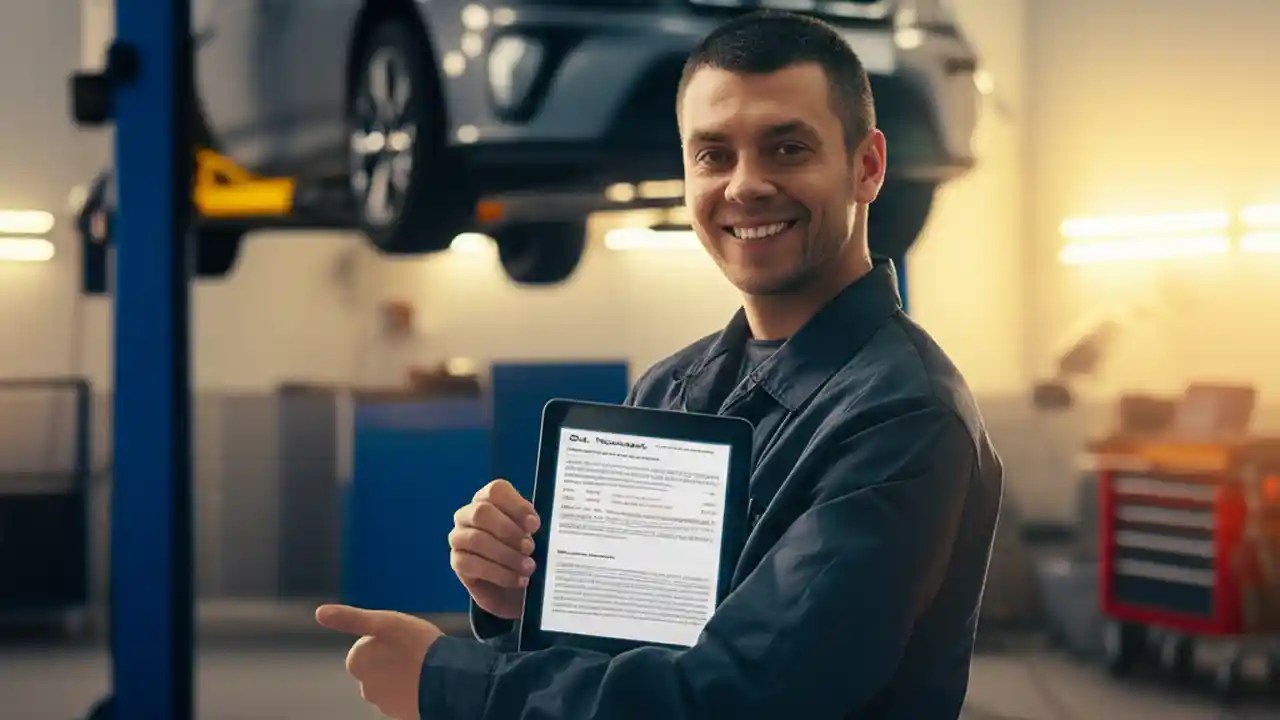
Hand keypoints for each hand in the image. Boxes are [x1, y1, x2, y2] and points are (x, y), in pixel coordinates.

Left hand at [315, 604, 442, 719]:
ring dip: (403, 677)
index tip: (399, 639)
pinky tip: (426, 680)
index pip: (365, 649)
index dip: (383, 641)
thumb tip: (320, 612)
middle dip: (391, 661)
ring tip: (423, 665)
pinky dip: (414, 691)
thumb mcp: (382, 622)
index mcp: (357, 663)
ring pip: (392, 685)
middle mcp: (365, 688)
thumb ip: (350, 618)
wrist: (446, 678)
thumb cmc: (415, 645)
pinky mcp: (402, 715)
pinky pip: (406, 698)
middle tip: (412, 651)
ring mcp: (384, 704)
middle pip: (377, 669)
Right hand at [449, 478, 540, 619]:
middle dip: (509, 530)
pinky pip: (472, 564)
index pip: (496, 490)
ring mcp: (459, 538)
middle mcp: (468, 515)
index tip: (535, 525)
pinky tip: (517, 580)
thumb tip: (533, 523)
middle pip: (482, 512)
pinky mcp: (457, 562)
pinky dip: (499, 573)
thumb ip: (531, 526)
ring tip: (528, 567)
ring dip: (506, 555)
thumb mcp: (531, 536)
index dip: (516, 506)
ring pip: (477, 539)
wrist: (510, 592)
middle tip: (529, 547)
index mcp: (488, 500)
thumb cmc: (521, 555)